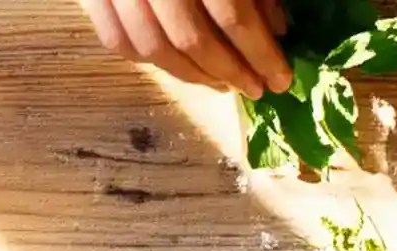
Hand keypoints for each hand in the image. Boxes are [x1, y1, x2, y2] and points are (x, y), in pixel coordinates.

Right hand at [81, 0, 292, 98]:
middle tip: (253, 88)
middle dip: (229, 72)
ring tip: (220, 83)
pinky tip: (179, 65)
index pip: (232, 15)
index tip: (280, 79)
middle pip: (192, 39)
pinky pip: (117, 40)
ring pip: (153, 48)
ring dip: (192, 76)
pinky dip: (149, 61)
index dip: (260, 54)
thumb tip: (276, 30)